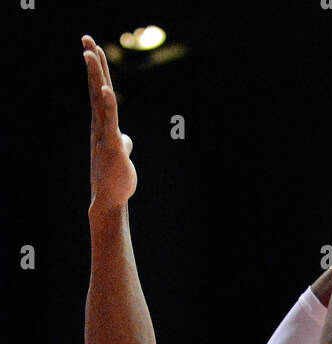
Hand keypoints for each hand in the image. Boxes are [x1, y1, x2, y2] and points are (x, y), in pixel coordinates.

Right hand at [83, 35, 136, 210]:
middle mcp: (99, 124)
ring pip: (99, 99)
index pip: (99, 91)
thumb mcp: (120, 154)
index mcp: (103, 124)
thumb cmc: (115, 177)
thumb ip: (123, 142)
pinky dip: (109, 104)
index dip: (97, 69)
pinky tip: (105, 88)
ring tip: (89, 52)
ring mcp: (104, 133)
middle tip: (86, 38)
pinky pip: (110, 121)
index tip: (92, 48)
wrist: (109, 199)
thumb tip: (126, 139)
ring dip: (95, 75)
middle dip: (92, 62)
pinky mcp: (111, 145)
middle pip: (96, 87)